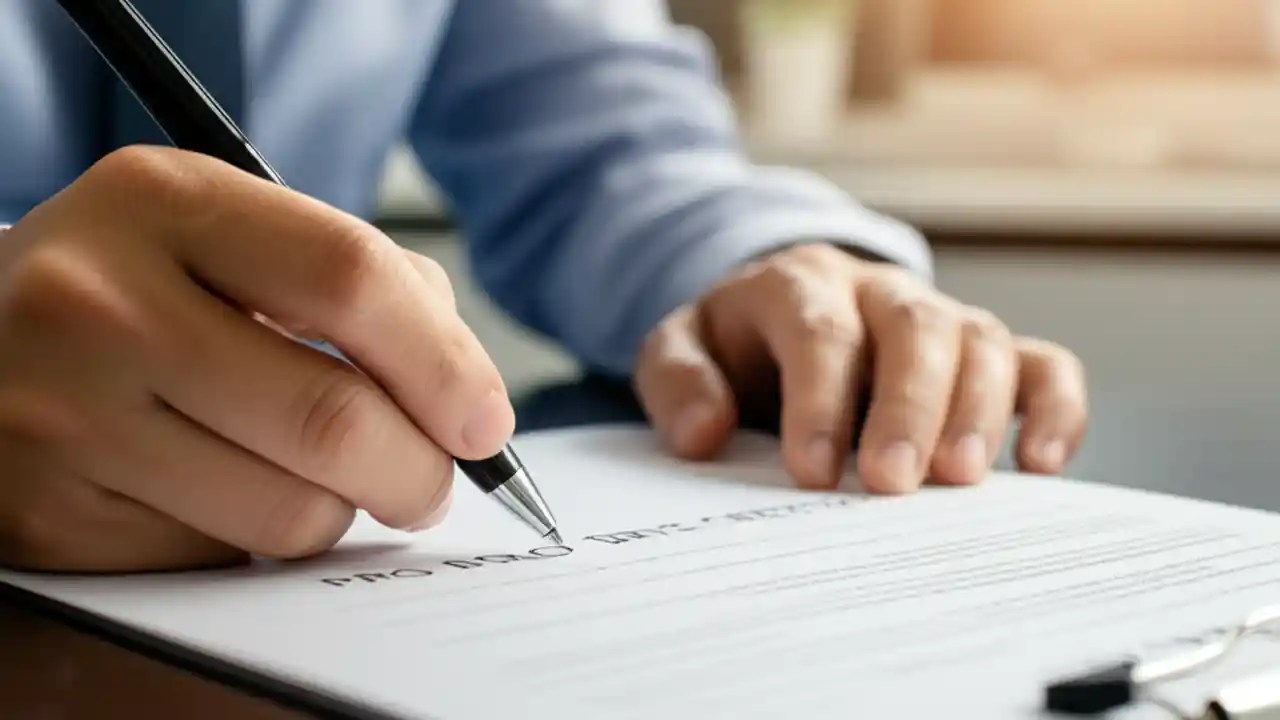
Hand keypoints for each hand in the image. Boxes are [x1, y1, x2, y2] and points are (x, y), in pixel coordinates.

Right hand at [0, 146, 513, 572]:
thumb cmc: (145, 283)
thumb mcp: (236, 233)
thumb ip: (365, 286)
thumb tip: (470, 403)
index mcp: (162, 202)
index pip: (351, 278)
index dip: (445, 363)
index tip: (484, 420)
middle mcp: (96, 303)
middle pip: (332, 418)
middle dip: (420, 470)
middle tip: (434, 478)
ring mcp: (60, 416)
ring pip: (291, 511)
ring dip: (343, 508)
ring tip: (322, 475)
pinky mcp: (47, 517)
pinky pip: (222, 558)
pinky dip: (260, 537)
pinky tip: (229, 488)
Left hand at [634, 243, 1087, 492]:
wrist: (777, 317)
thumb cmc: (733, 347)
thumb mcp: (678, 351)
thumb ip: (678, 382)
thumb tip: (702, 435)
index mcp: (798, 285)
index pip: (821, 331)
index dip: (820, 400)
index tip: (812, 473)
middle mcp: (877, 293)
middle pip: (913, 328)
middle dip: (908, 406)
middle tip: (892, 482)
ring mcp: (938, 317)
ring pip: (981, 340)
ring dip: (978, 410)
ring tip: (960, 479)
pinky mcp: (983, 351)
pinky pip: (1040, 362)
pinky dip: (1055, 406)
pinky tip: (1046, 462)